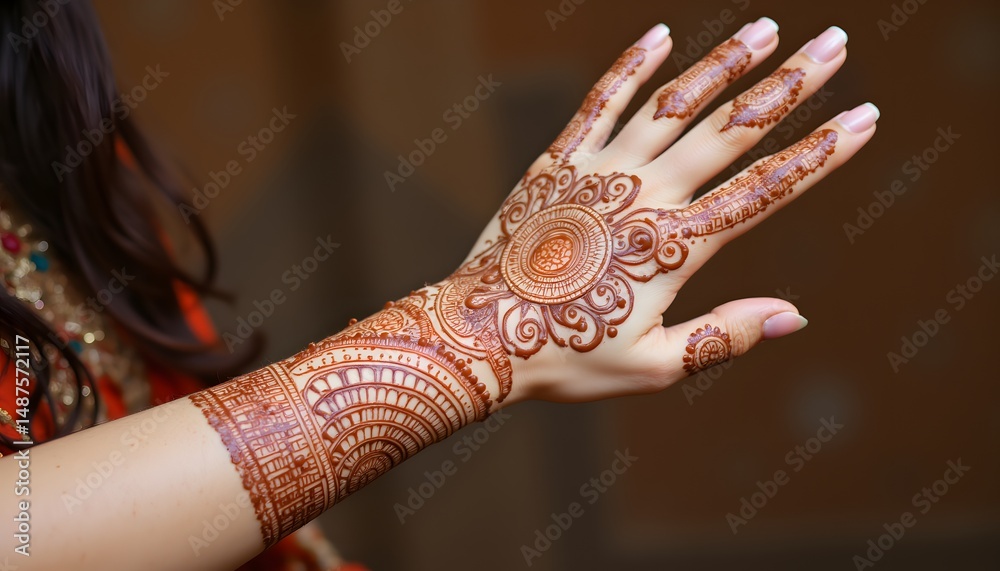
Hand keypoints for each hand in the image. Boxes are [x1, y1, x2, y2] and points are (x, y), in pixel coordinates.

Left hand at [421, 19, 876, 404]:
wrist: (480, 334)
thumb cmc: (566, 356)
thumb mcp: (653, 365)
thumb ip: (723, 335)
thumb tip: (794, 314)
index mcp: (676, 247)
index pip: (765, 190)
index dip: (819, 154)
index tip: (863, 118)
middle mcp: (645, 196)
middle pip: (731, 132)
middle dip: (789, 86)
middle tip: (834, 44)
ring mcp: (601, 171)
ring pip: (674, 105)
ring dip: (723, 65)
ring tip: (766, 29)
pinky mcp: (559, 161)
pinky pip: (600, 102)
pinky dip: (632, 67)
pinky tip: (662, 36)